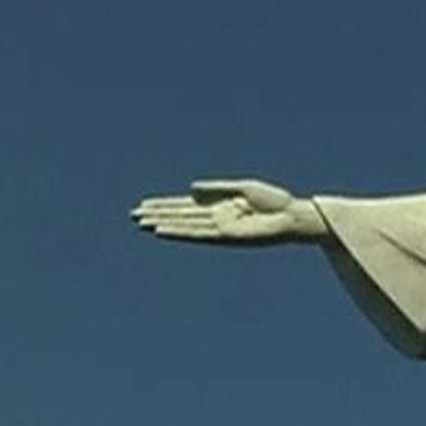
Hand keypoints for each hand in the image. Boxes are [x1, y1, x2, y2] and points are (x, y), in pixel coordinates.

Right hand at [130, 178, 327, 244]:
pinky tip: (162, 231)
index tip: (144, 205)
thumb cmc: (274, 201)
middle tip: (133, 215)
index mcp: (220, 206)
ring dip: (163, 224)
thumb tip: (191, 190)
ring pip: (184, 225)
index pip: (186, 206)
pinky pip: (197, 234)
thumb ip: (217, 188)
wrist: (292, 215)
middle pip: (181, 216)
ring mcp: (219, 228)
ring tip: (141, 223)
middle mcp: (216, 218)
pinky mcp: (225, 237)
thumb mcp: (243, 188)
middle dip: (159, 215)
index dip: (165, 205)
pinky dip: (179, 232)